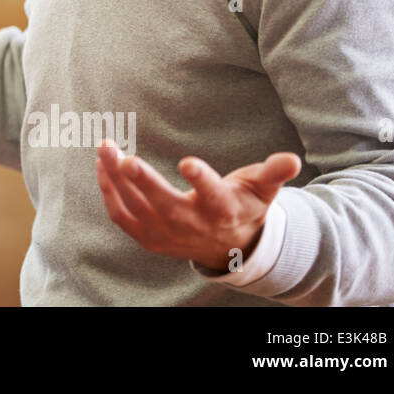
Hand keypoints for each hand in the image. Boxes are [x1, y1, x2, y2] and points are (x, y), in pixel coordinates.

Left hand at [94, 140, 301, 272]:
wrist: (228, 246)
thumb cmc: (243, 205)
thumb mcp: (262, 189)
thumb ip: (273, 173)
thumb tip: (292, 159)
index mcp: (222, 209)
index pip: (212, 194)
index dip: (201, 179)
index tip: (187, 161)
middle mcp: (192, 224)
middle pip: (164, 204)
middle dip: (142, 181)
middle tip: (123, 155)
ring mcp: (166, 233)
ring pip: (136, 208)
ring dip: (116, 178)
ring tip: (105, 147)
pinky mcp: (147, 236)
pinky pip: (121, 216)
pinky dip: (108, 192)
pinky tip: (101, 166)